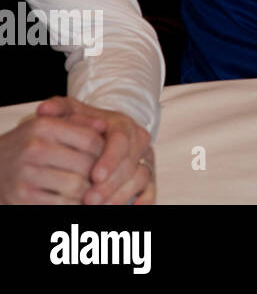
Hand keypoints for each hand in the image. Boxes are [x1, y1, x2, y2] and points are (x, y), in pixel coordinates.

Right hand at [0, 100, 105, 203]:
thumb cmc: (28, 144)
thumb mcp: (49, 126)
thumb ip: (78, 122)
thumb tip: (104, 126)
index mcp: (43, 127)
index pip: (90, 140)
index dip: (105, 151)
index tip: (107, 157)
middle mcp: (33, 149)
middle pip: (86, 165)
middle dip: (99, 174)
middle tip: (103, 177)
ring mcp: (26, 175)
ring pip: (77, 187)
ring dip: (89, 191)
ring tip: (92, 188)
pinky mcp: (22, 197)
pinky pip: (61, 204)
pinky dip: (74, 203)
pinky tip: (77, 199)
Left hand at [35, 97, 154, 204]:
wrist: (104, 130)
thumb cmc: (84, 123)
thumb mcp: (72, 111)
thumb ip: (59, 108)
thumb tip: (43, 110)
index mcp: (122, 124)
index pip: (121, 141)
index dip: (110, 159)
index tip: (94, 176)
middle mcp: (137, 141)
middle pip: (130, 163)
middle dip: (111, 184)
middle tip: (90, 200)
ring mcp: (144, 158)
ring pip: (141, 177)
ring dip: (121, 195)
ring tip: (99, 208)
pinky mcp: (147, 174)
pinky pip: (151, 189)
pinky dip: (145, 200)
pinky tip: (131, 209)